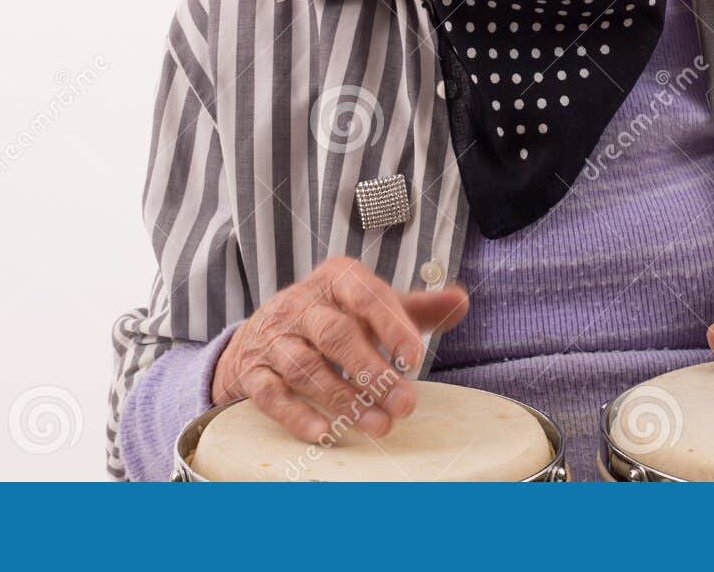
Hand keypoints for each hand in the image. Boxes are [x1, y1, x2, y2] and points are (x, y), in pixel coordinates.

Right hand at [211, 255, 469, 443]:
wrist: (260, 336)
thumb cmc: (332, 320)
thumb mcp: (370, 308)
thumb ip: (413, 308)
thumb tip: (461, 301)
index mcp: (336, 280)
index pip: (365, 296)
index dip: (391, 325)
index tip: (416, 357)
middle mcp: (300, 304)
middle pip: (335, 334)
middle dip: (372, 372)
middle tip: (405, 405)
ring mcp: (273, 338)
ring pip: (305, 367)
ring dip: (343, 399)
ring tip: (379, 426)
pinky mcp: (252, 372)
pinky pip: (270, 394)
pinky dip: (296, 414)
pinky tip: (325, 432)